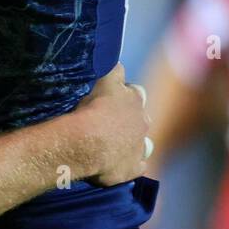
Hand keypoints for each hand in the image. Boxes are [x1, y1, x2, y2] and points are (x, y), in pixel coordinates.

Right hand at [72, 64, 151, 185]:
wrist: (85, 143)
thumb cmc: (89, 108)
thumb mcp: (100, 80)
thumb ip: (111, 71)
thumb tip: (116, 60)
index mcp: (134, 99)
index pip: (133, 92)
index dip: (121, 95)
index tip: (107, 99)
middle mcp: (142, 121)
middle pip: (140, 117)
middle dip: (129, 120)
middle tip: (106, 123)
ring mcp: (139, 146)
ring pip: (143, 143)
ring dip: (131, 143)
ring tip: (111, 146)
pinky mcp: (132, 168)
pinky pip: (136, 166)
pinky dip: (127, 165)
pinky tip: (114, 165)